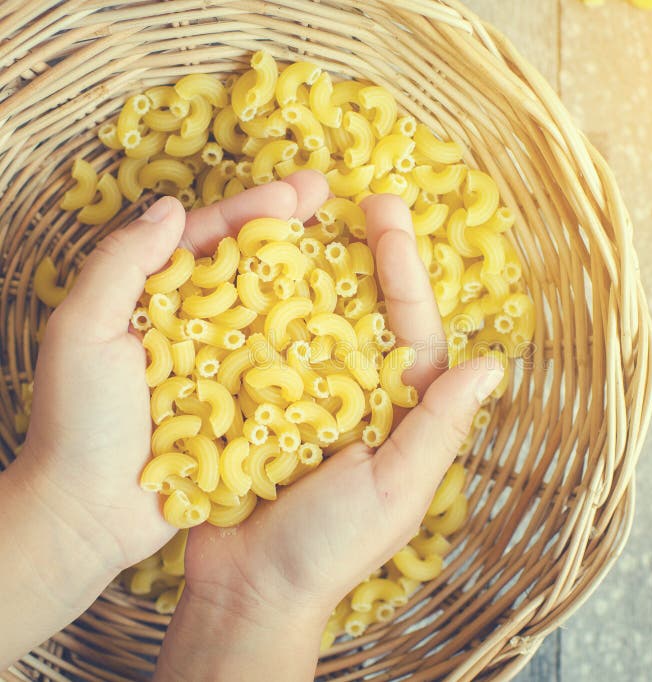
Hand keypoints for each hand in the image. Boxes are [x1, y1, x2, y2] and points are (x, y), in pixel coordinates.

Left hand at [18, 172, 324, 574]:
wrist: (90, 514)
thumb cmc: (79, 422)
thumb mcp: (85, 331)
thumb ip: (122, 265)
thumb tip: (173, 208)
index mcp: (153, 299)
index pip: (208, 240)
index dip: (253, 209)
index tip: (303, 190)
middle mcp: (192, 325)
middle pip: (247, 266)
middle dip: (290, 229)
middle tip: (335, 198)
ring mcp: (220, 365)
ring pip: (269, 312)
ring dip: (307, 279)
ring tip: (353, 251)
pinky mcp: (241, 405)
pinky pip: (278, 367)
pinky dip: (308, 344)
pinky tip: (344, 327)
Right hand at [155, 191, 503, 680]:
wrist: (247, 588)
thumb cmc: (329, 546)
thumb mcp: (395, 486)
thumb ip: (439, 425)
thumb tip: (491, 365)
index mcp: (400, 411)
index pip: (411, 327)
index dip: (404, 269)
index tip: (389, 215)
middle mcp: (358, 394)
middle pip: (366, 311)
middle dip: (366, 253)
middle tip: (359, 195)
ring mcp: (307, 396)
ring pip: (316, 319)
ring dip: (314, 268)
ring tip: (305, 213)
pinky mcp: (258, 404)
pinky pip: (263, 345)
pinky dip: (263, 307)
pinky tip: (252, 267)